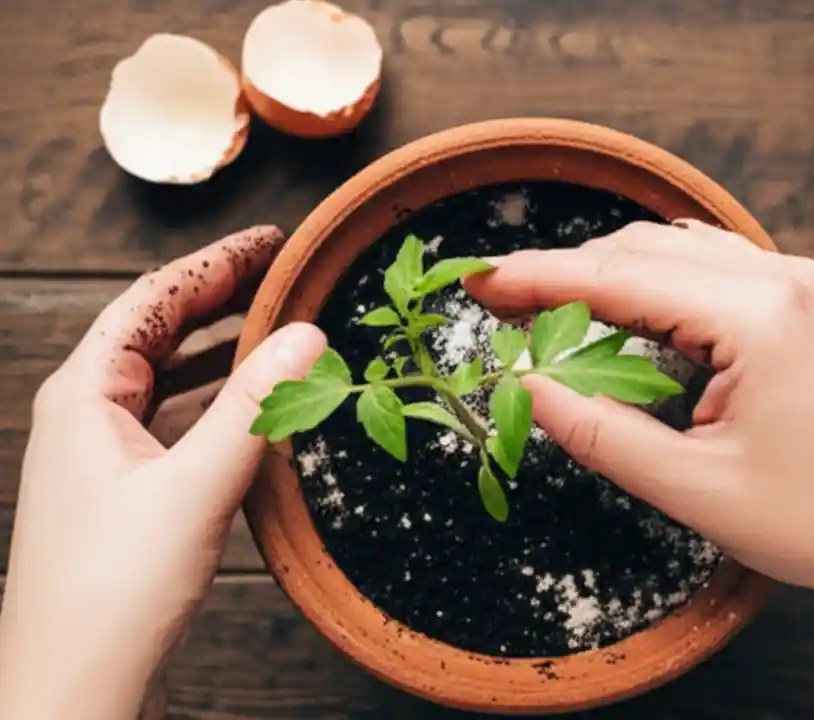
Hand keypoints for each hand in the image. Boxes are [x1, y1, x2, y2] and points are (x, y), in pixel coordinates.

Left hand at [0, 228, 325, 719]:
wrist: (75, 686)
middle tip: (286, 275)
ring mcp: (105, 457)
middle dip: (222, 301)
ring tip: (284, 332)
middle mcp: (87, 416)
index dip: (216, 264)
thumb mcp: (195, 485)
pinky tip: (261, 410)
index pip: (153, 299)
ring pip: (171, 381)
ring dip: (225, 354)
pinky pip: (178, 427)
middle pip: (160, 333)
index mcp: (83, 394)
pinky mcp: (128, 495)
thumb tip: (308, 333)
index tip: (273, 242)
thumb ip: (256, 405)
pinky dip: (221, 407)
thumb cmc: (112, 590)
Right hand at [465, 219, 813, 603]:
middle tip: (502, 307)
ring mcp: (801, 286)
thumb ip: (604, 434)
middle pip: (647, 250)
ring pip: (680, 253)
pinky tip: (627, 315)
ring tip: (551, 312)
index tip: (478, 282)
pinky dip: (660, 286)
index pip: (622, 277)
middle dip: (568, 274)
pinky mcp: (807, 304)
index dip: (538, 278)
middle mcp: (784, 279)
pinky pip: (715, 271)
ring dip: (612, 276)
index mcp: (760, 316)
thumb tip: (531, 389)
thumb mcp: (699, 490)